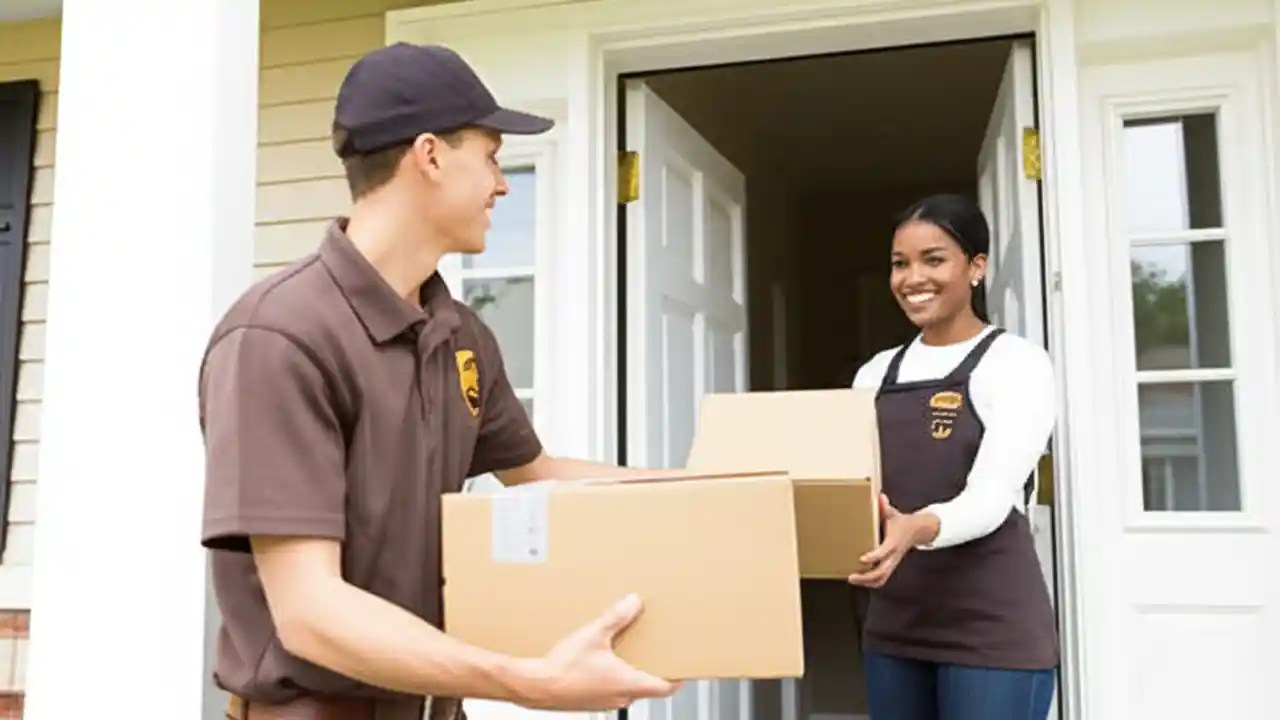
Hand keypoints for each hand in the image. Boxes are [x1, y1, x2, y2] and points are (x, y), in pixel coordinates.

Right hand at [517, 594, 679, 710]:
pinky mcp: (591, 701)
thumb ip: (616, 618)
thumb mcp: (593, 634)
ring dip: (630, 671)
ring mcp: (605, 702)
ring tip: (626, 650)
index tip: (682, 667)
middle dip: (651, 668)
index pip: (665, 688)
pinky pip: (611, 690)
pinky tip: (601, 660)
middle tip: (653, 650)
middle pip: (648, 686)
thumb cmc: (563, 667)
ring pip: (628, 688)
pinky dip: (613, 676)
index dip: (676, 678)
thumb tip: (634, 603)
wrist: (536, 686)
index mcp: (628, 683)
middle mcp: (620, 697)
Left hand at [847, 494, 932, 588]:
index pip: (884, 551)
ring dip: (867, 582)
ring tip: (853, 580)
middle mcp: (893, 555)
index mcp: (893, 542)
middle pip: (882, 571)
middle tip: (851, 576)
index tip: (861, 559)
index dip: (873, 556)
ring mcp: (893, 562)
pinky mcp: (892, 565)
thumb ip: (885, 507)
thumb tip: (880, 497)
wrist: (918, 531)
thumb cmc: (902, 522)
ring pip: (882, 578)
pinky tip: (860, 581)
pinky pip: (883, 578)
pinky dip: (872, 582)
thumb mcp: (893, 513)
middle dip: (866, 576)